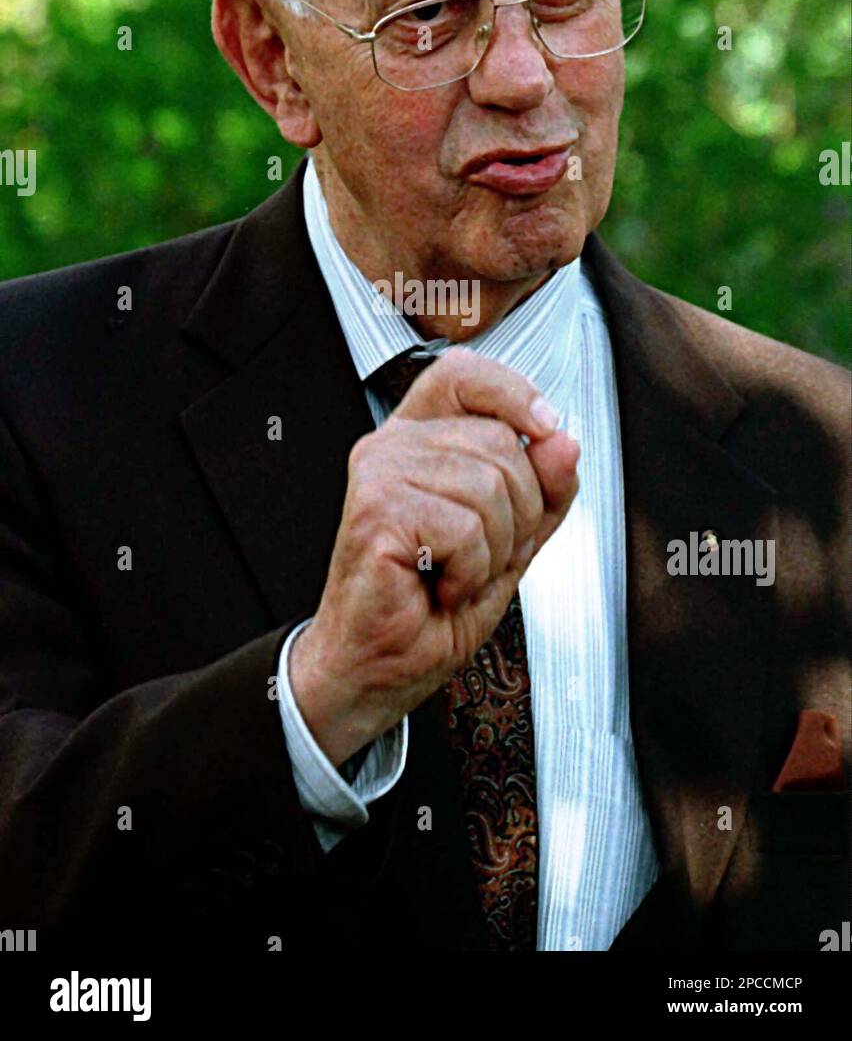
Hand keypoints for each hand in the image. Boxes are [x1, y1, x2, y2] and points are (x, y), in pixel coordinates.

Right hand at [289, 347, 578, 765]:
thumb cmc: (428, 609)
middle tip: (481, 555)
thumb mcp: (509, 542)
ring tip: (456, 573)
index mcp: (419, 440)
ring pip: (489, 486)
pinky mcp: (376, 510)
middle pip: (499, 441)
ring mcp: (379, 473)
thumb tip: (564, 442)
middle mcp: (392, 446)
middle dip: (519, 512)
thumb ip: (543, 491)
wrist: (377, 669)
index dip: (514, 393)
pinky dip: (469, 570)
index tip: (545, 430)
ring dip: (492, 550)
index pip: (465, 375)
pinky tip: (438, 585)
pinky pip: (465, 527)